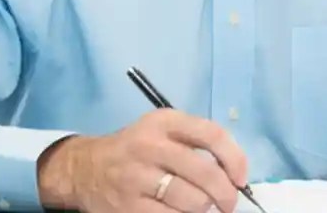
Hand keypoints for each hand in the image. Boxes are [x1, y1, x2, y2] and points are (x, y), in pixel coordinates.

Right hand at [37, 109, 248, 212]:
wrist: (85, 168)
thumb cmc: (135, 148)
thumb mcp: (162, 130)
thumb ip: (196, 143)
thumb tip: (234, 175)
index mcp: (164, 122)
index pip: (212, 135)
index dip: (235, 159)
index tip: (240, 178)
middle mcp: (149, 147)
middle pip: (205, 174)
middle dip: (225, 194)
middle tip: (228, 203)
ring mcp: (136, 179)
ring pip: (191, 202)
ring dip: (203, 208)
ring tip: (199, 206)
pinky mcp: (128, 207)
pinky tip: (180, 212)